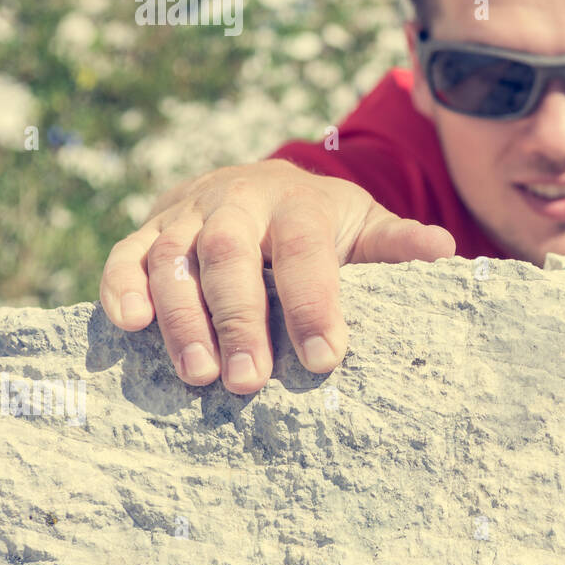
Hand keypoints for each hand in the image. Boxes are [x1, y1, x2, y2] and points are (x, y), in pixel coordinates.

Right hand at [100, 159, 455, 392]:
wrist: (262, 183)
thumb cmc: (321, 221)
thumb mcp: (363, 225)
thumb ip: (396, 243)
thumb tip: (444, 251)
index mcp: (298, 202)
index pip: (304, 249)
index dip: (312, 301)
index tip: (325, 357)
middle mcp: (238, 201)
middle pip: (230, 252)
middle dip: (240, 318)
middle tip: (249, 381)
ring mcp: (188, 214)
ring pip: (173, 258)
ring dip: (182, 318)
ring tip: (199, 376)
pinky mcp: (149, 230)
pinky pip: (125, 254)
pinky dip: (120, 287)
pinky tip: (130, 326)